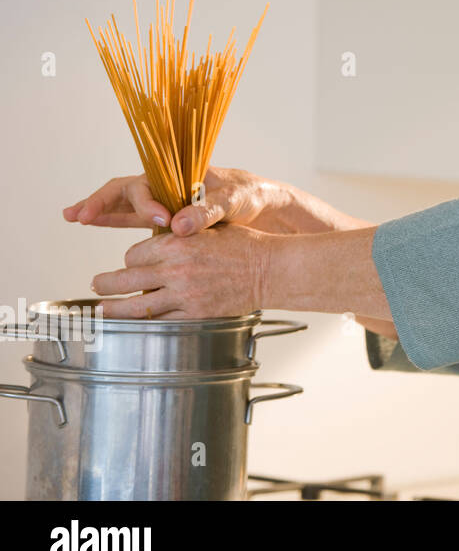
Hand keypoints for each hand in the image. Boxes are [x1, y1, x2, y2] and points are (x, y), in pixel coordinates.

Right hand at [65, 166, 284, 236]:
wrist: (264, 206)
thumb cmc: (251, 195)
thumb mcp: (235, 199)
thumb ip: (208, 211)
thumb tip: (178, 227)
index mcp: (181, 174)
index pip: (149, 185)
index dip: (147, 204)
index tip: (162, 222)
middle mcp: (167, 186)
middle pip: (125, 190)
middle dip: (100, 201)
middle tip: (79, 215)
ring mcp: (164, 202)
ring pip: (123, 203)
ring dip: (98, 210)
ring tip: (71, 216)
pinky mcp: (166, 219)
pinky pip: (132, 218)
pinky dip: (111, 220)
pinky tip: (90, 222)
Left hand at [91, 222, 274, 318]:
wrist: (269, 269)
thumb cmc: (244, 245)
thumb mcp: (208, 228)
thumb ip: (180, 233)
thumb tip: (158, 237)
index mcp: (177, 244)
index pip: (133, 253)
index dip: (129, 258)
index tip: (131, 262)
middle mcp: (175, 270)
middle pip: (124, 279)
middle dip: (105, 283)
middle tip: (96, 284)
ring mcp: (184, 294)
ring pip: (135, 306)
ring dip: (113, 308)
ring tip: (102, 310)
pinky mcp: (195, 313)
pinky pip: (160, 321)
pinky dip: (144, 322)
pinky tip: (135, 322)